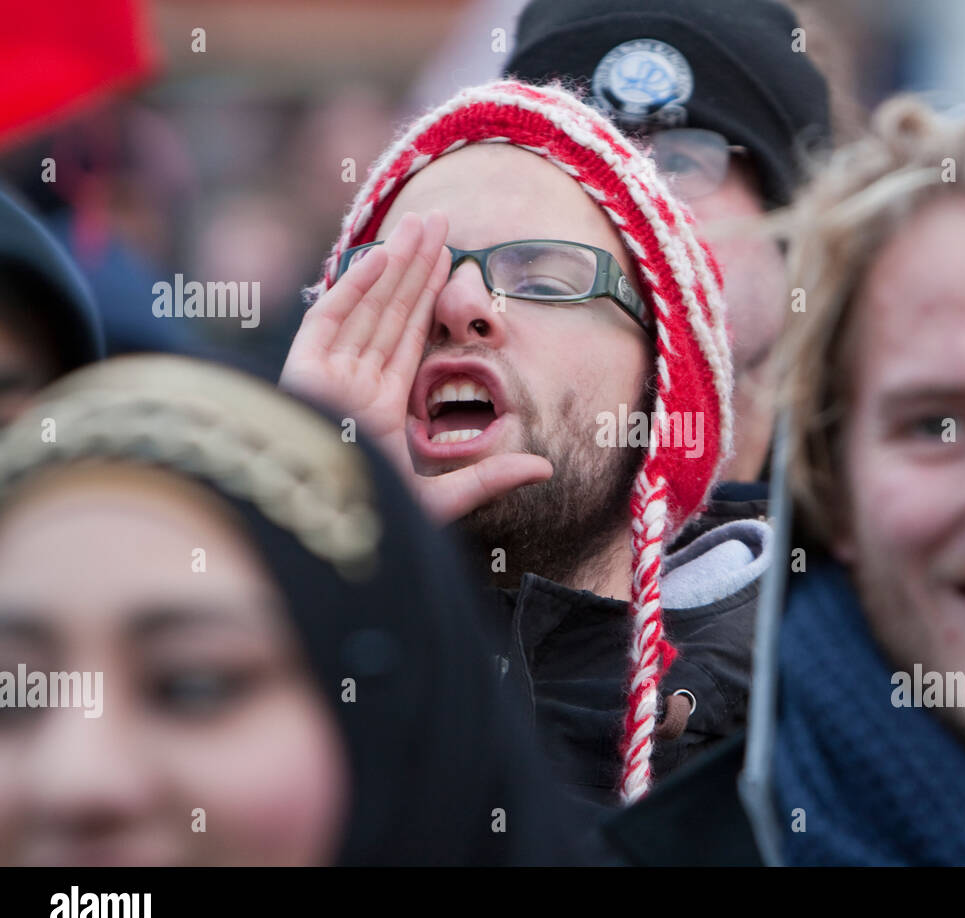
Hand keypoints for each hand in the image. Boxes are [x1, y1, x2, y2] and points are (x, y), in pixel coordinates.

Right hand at [281, 211, 551, 522]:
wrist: (321, 535)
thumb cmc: (372, 525)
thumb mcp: (440, 500)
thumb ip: (489, 478)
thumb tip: (547, 467)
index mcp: (379, 409)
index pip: (408, 336)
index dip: (428, 296)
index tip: (451, 259)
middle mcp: (351, 386)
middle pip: (389, 311)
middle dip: (414, 265)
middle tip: (440, 218)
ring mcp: (325, 378)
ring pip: (366, 306)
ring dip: (393, 263)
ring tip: (420, 222)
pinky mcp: (301, 375)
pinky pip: (329, 320)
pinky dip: (353, 288)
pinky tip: (384, 255)